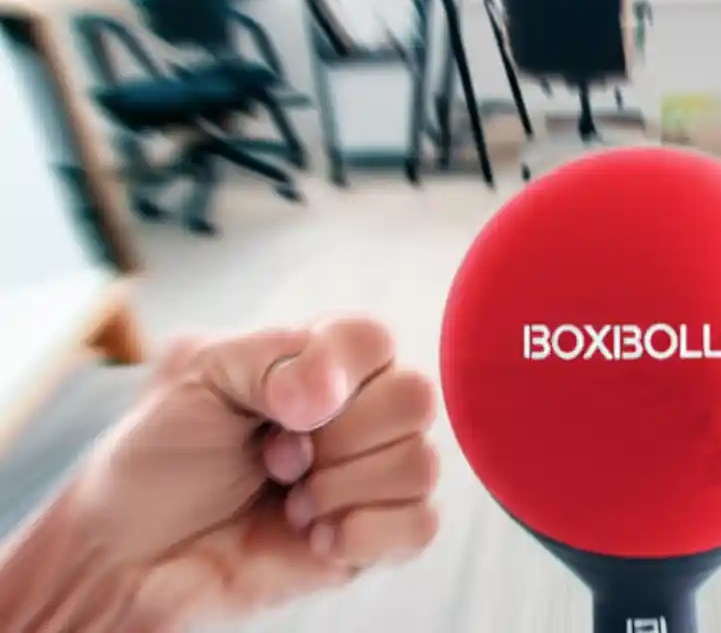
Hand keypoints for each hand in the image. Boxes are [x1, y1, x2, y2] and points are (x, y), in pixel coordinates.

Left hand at [24, 317, 439, 630]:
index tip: (279, 409)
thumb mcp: (195, 375)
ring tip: (287, 501)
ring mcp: (372, 475)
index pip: (375, 339)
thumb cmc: (158, 457)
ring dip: (340, 489)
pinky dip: (363, 534)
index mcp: (321, 360)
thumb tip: (325, 393)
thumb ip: (266, 356)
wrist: (128, 553)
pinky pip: (421, 525)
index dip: (336, 371)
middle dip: (338, 437)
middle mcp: (360, 411)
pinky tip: (313, 537)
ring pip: (419, 464)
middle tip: (275, 459)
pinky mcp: (376, 538)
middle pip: (414, 399)